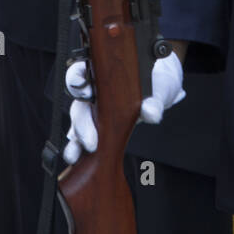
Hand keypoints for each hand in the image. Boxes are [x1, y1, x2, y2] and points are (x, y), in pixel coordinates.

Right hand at [63, 55, 184, 163]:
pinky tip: (77, 159)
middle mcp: (92, 95)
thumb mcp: (156, 90)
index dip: (78, 81)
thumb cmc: (154, 84)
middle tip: (91, 141)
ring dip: (75, 141)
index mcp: (100, 77)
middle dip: (81, 124)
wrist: (158, 91)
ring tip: (75, 155)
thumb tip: (150, 113)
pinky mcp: (96, 131)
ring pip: (76, 125)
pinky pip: (82, 139)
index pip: (78, 73)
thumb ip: (153, 102)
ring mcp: (92, 114)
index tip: (86, 92)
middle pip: (77, 106)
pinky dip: (78, 149)